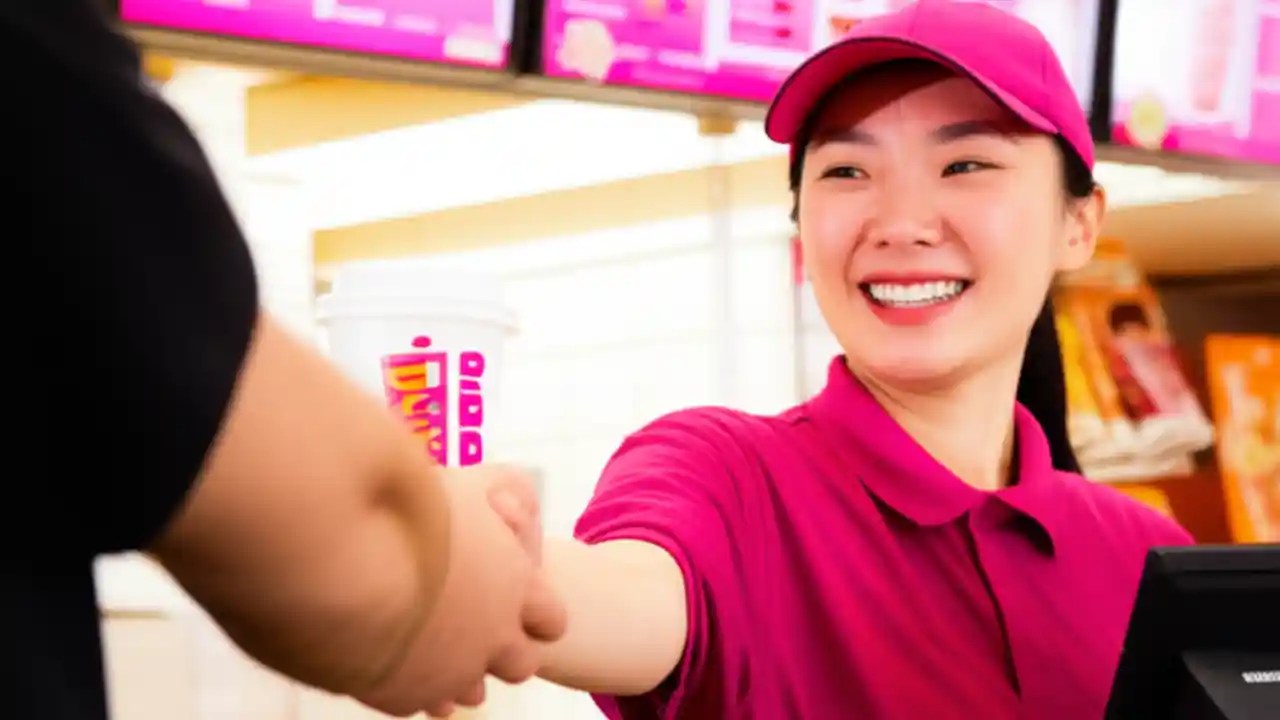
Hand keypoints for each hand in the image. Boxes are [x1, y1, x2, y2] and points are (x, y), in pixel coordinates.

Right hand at [353, 465, 566, 716]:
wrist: (341, 562)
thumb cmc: (403, 512)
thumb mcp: (465, 482)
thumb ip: (497, 489)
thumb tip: (505, 503)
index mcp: (515, 588)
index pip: (551, 618)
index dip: (534, 605)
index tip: (510, 591)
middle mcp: (492, 639)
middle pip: (521, 663)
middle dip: (505, 647)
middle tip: (472, 621)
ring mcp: (449, 674)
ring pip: (471, 691)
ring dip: (455, 669)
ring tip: (425, 637)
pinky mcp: (403, 697)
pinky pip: (418, 701)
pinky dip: (408, 682)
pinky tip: (388, 653)